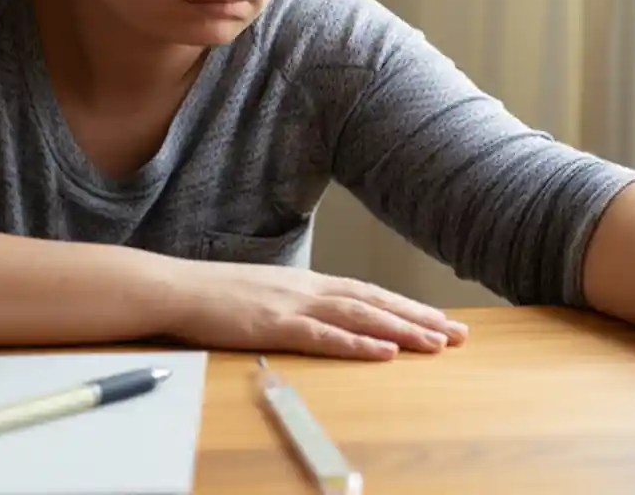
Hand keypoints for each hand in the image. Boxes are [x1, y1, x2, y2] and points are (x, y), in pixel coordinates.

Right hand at [160, 260, 469, 360]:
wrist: (176, 287)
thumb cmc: (215, 295)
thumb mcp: (264, 294)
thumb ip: (295, 304)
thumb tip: (321, 318)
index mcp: (306, 283)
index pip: (368, 293)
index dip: (406, 307)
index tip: (439, 320)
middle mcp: (308, 289)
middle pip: (375, 302)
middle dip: (419, 318)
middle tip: (458, 334)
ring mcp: (292, 305)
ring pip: (360, 316)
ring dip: (401, 330)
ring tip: (436, 343)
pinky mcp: (274, 324)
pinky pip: (323, 335)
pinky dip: (357, 343)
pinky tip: (383, 351)